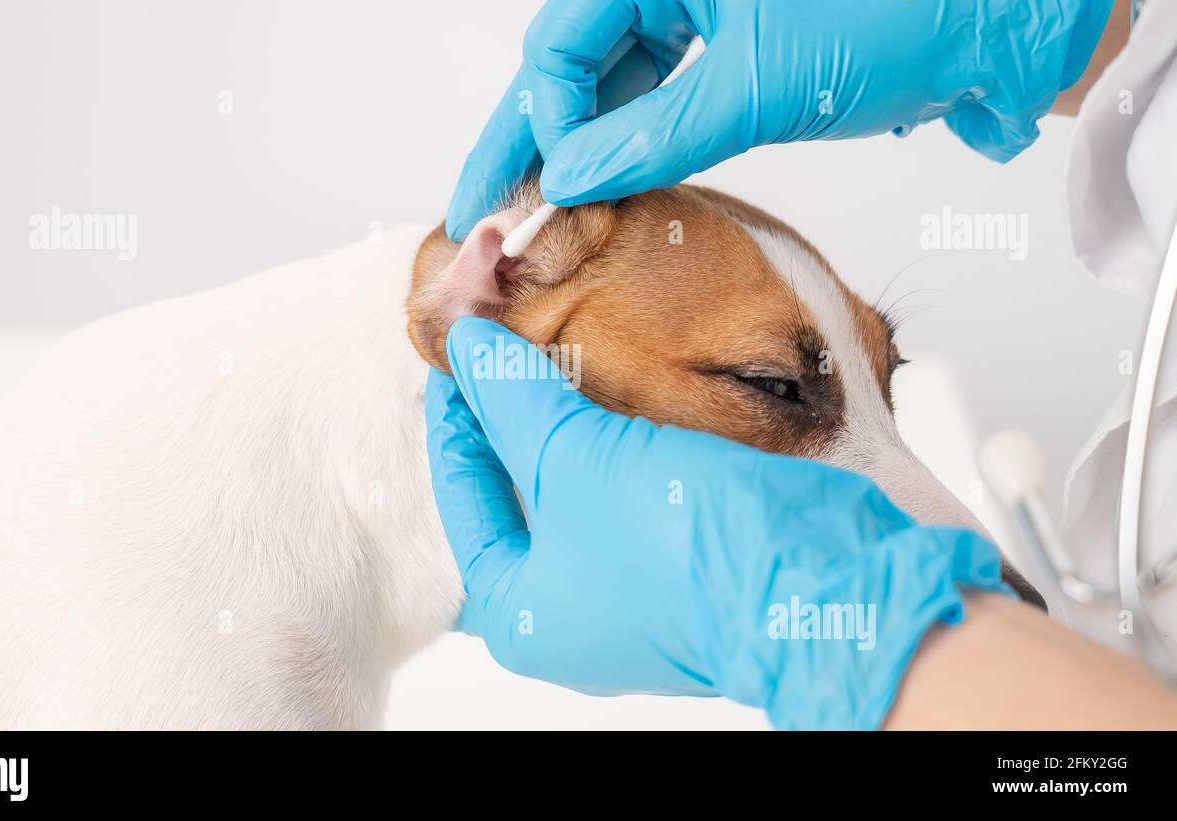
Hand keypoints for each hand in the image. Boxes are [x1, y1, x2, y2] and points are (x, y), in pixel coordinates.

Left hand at [425, 317, 1009, 728]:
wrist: (827, 581)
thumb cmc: (689, 544)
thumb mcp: (580, 457)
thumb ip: (515, 398)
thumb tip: (466, 345)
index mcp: (520, 614)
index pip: (461, 494)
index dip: (457, 411)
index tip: (462, 350)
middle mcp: (567, 619)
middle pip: (515, 497)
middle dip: (510, 422)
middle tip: (502, 352)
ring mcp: (627, 600)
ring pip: (572, 495)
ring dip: (564, 430)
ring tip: (551, 360)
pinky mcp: (679, 574)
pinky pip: (623, 500)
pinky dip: (612, 448)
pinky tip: (613, 398)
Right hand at [446, 0, 1111, 239]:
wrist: (996, 26)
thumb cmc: (900, 11)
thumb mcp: (758, 81)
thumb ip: (649, 136)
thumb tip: (567, 180)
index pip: (561, 46)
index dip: (540, 126)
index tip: (537, 196)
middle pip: (574, 68)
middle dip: (533, 144)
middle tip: (488, 213)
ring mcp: (703, 19)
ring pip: (614, 90)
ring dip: (580, 154)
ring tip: (538, 216)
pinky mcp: (735, 58)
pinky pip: (660, 103)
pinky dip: (632, 150)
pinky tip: (606, 192)